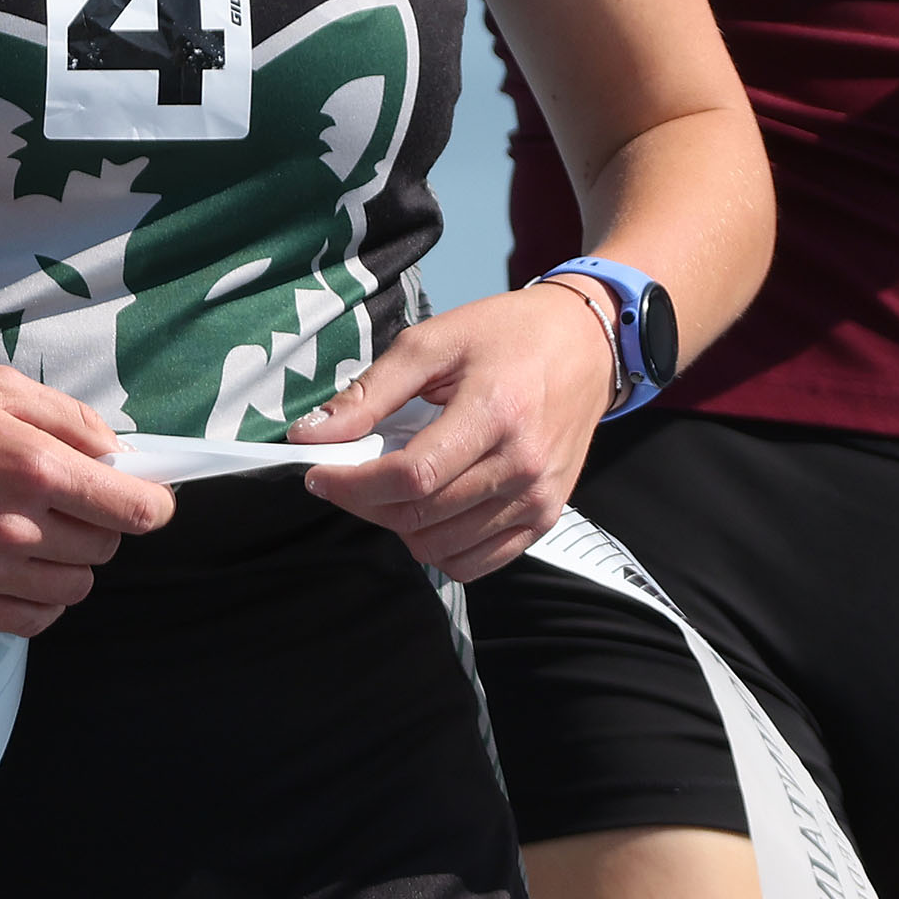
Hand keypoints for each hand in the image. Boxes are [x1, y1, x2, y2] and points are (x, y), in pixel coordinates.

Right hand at [0, 365, 175, 634]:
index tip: (150, 501)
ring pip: (73, 589)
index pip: (131, 509)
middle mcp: (14, 525)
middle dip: (103, 523)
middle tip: (73, 500)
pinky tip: (25, 572)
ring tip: (43, 532)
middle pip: (104, 547)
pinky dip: (42, 602)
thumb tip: (116, 455)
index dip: (153, 505)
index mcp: (32, 466)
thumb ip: (69, 419)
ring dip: (72, 563)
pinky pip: (30, 622)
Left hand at [287, 284, 615, 580]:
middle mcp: (522, 465)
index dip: (353, 484)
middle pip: (421, 516)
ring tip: (393, 485)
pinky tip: (430, 510)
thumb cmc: (508, 335)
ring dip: (399, 526)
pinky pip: (477, 563)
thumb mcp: (434, 340)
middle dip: (366, 503)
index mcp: (494, 412)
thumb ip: (371, 391)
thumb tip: (312, 433)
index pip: (411, 476)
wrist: (586, 344)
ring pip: (442, 547)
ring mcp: (538, 499)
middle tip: (348, 475)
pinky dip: (439, 547)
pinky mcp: (545, 519)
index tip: (319, 473)